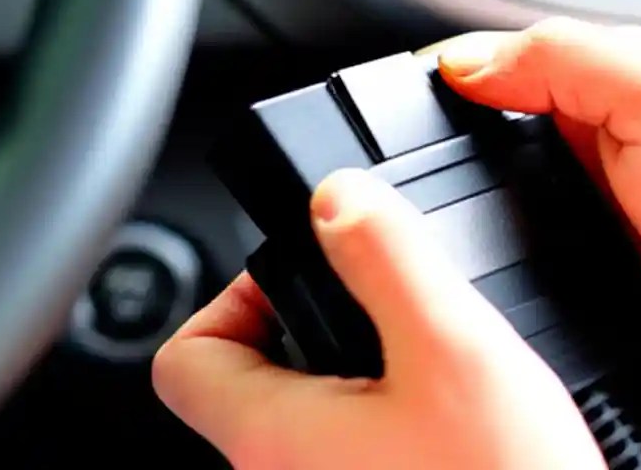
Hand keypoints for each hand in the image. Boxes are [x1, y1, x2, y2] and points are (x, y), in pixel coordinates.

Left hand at [153, 170, 606, 469]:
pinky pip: (351, 452)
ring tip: (424, 360)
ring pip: (307, 420)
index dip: (228, 301)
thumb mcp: (457, 354)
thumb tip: (335, 196)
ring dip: (354, 376)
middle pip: (249, 383)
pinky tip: (448, 413)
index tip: (298, 279)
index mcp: (272, 438)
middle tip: (381, 312)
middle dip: (309, 330)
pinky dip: (385, 419)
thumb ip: (387, 261)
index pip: (183, 359)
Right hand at [437, 17, 640, 399]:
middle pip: (476, 153)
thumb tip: (460, 59)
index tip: (395, 113)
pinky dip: (500, 291)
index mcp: (602, 91)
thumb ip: (561, 61)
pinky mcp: (588, 295)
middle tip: (415, 189)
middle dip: (442, 171)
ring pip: (486, 224)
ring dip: (468, 236)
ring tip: (447, 243)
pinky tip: (494, 292)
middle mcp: (589, 157)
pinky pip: (519, 290)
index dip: (444, 88)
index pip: (496, 74)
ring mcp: (586, 228)